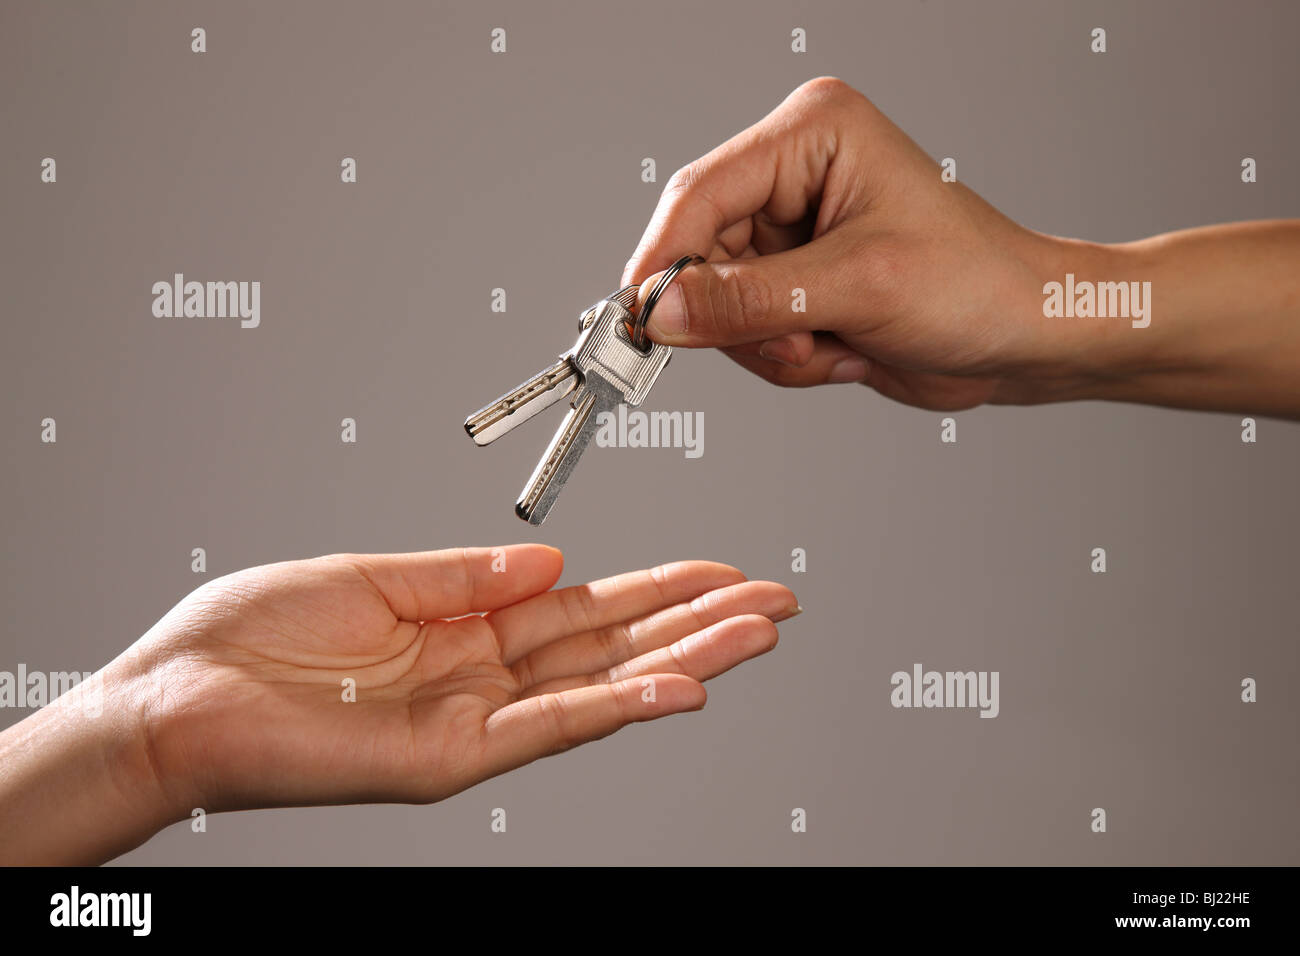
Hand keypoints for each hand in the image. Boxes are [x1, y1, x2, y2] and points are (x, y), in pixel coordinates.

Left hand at [0, 545, 797, 863]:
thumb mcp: (373, 576)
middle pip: (616, 645)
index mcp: (464, 627)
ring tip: (758, 633)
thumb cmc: (250, 639)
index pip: (587, 606)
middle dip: (699, 621)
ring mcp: (475, 722)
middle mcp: (482, 677)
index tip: (719, 569)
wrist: (176, 699)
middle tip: (774, 600)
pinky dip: (622, 707)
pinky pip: (553, 728)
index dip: (657, 586)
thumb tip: (556, 556)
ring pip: (604, 686)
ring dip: (686, 659)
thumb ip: (468, 573)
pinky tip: (683, 687)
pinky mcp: (452, 758)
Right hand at [624, 76, 1056, 409]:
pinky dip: (786, 357)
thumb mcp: (857, 288)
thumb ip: (751, 299)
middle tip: (795, 341)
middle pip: (700, 254)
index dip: (663, 260)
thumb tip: (663, 310)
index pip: (701, 193)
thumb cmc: (975, 285)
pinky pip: (747, 332)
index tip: (640, 319)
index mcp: (811, 136)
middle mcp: (793, 175)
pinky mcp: (796, 280)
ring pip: (719, 304)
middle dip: (742, 317)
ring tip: (836, 342)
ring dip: (770, 345)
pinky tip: (843, 349)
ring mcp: (792, 232)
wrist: (1025, 337)